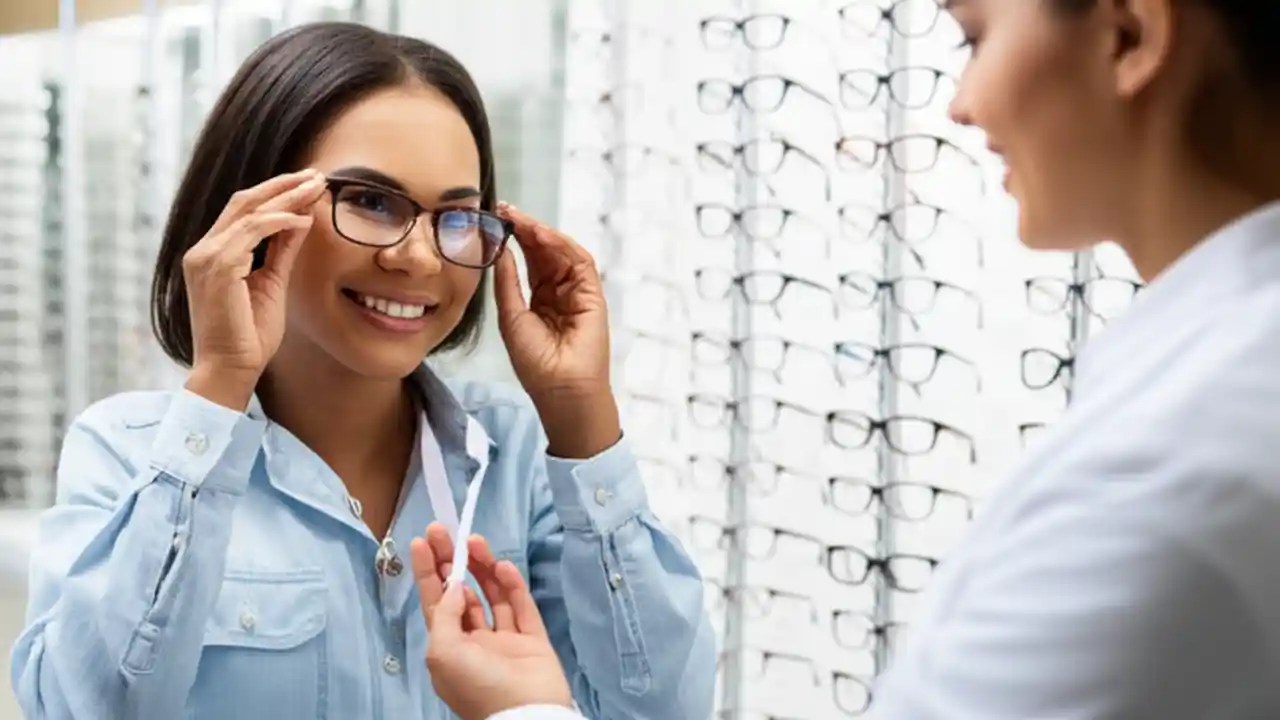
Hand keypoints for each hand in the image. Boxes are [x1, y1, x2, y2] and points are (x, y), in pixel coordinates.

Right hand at [183, 169, 325, 407]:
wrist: (230, 369)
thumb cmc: (249, 335)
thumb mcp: (271, 284)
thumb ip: (281, 251)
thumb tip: (300, 221)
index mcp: (211, 254)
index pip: (242, 211)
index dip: (276, 193)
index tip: (308, 184)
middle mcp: (202, 251)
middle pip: (243, 201)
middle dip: (282, 185)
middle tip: (316, 175)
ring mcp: (205, 257)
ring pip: (248, 211)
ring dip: (286, 197)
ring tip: (316, 189)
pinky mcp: (217, 268)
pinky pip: (251, 232)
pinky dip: (279, 221)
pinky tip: (303, 219)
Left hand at [412, 528, 572, 719]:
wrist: (526, 715)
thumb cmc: (477, 686)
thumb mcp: (443, 653)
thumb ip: (444, 615)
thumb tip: (454, 587)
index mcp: (449, 649)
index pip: (435, 602)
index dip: (427, 572)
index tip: (420, 541)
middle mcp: (474, 642)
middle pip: (461, 593)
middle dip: (452, 561)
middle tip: (443, 530)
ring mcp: (505, 640)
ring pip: (492, 595)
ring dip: (482, 567)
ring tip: (475, 540)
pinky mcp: (532, 639)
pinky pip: (521, 606)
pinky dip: (512, 585)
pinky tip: (502, 567)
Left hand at [493, 203, 620, 457]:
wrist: (561, 389)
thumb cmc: (535, 363)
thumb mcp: (512, 317)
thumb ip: (508, 283)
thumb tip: (500, 251)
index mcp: (541, 300)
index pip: (530, 262)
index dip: (515, 240)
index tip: (496, 220)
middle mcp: (561, 292)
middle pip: (545, 252)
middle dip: (526, 230)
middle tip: (505, 211)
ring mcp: (579, 292)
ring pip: (562, 253)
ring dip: (542, 233)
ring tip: (520, 219)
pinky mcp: (593, 294)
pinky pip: (580, 262)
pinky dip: (562, 245)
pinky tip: (542, 235)